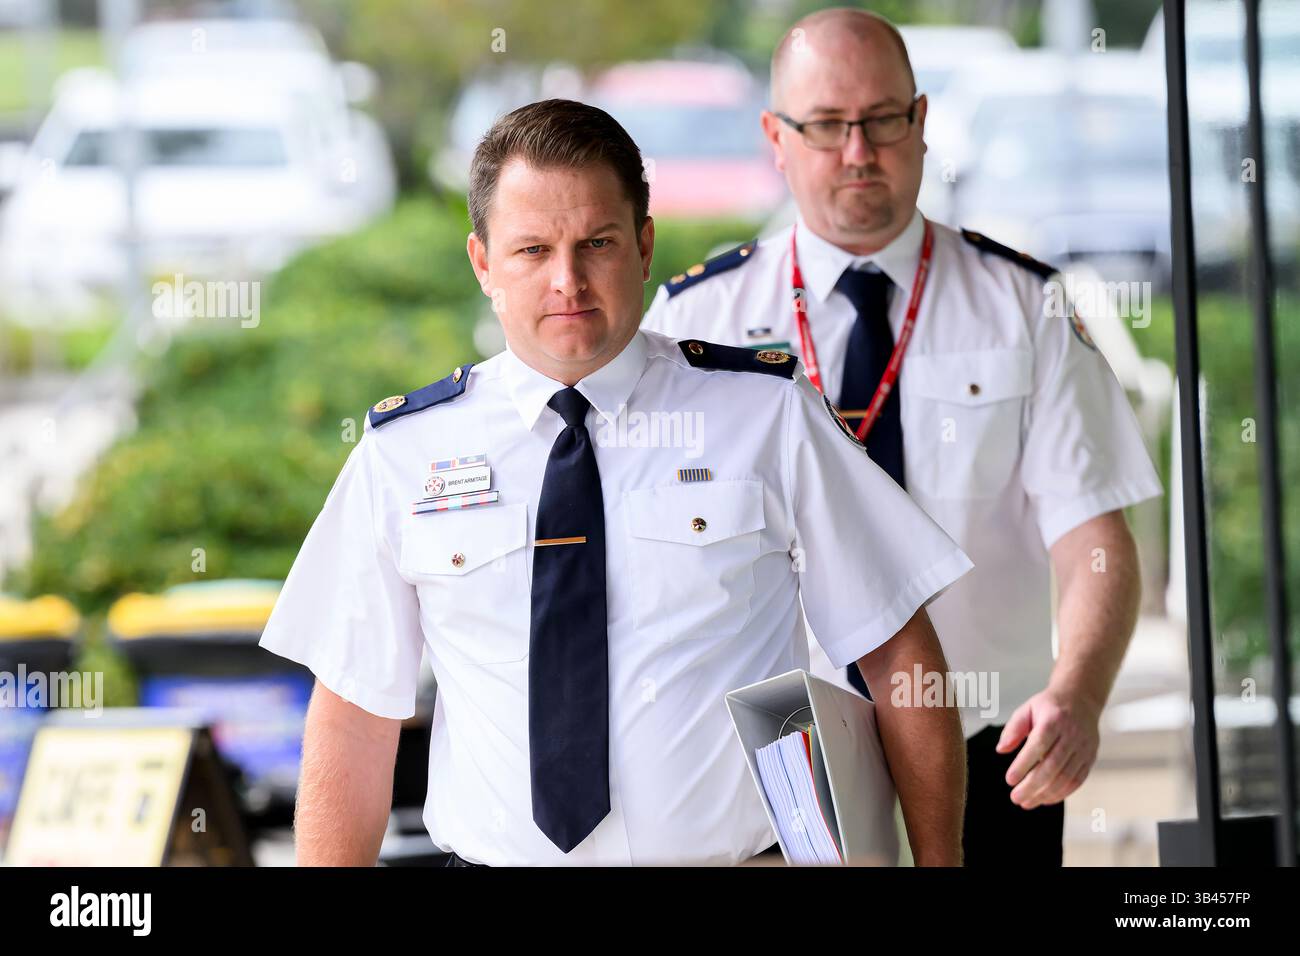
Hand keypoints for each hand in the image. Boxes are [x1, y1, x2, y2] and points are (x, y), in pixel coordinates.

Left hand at [997, 687, 1100, 809]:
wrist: (1081, 700)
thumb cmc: (1049, 707)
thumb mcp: (1027, 709)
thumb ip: (1013, 729)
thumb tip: (1001, 749)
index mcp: (1054, 720)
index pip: (1038, 745)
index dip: (1024, 765)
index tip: (1010, 780)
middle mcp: (1072, 735)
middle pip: (1053, 766)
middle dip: (1033, 785)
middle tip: (1015, 797)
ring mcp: (1084, 748)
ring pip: (1066, 777)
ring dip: (1045, 794)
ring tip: (1026, 803)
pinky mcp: (1090, 758)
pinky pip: (1077, 781)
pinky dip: (1061, 794)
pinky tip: (1045, 800)